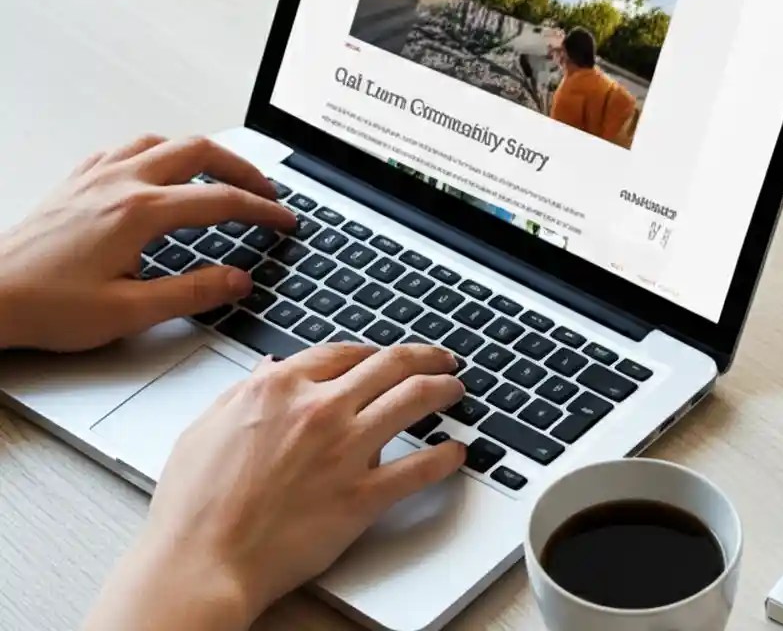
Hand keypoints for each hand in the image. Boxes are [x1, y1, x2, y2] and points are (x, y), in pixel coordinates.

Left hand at [0, 135, 295, 351]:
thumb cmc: (45, 306)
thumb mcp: (130, 313)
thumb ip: (192, 294)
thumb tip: (238, 281)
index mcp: (140, 213)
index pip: (220, 201)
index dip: (262, 210)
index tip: (283, 220)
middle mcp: (120, 184)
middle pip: (199, 152)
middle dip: (242, 169)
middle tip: (266, 191)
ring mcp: (95, 178)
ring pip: (162, 141)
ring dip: (201, 153)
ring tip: (222, 173)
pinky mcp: (76, 183)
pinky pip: (126, 149)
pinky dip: (157, 153)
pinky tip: (159, 170)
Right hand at [83, 343, 466, 630]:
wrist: (201, 562)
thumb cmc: (194, 507)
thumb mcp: (205, 429)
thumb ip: (244, 393)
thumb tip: (269, 369)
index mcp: (277, 389)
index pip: (341, 352)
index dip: (372, 351)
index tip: (386, 356)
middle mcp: (318, 410)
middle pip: (389, 365)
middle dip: (423, 358)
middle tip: (441, 361)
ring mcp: (345, 450)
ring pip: (414, 400)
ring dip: (444, 390)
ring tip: (456, 392)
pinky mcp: (363, 495)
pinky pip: (421, 467)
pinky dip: (446, 456)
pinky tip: (456, 452)